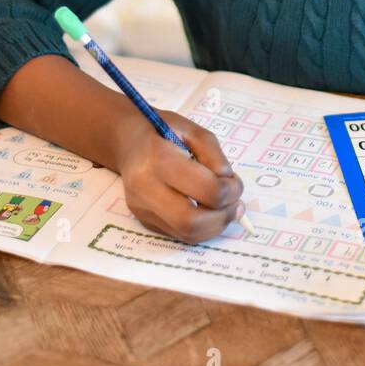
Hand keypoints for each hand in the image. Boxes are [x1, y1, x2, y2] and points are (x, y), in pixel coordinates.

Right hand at [114, 109, 244, 243]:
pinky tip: (208, 212)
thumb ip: (215, 157)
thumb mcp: (195, 131)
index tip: (235, 183)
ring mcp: (142, 208)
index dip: (230, 191)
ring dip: (215, 226)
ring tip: (225, 209)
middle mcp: (146, 189)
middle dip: (223, 217)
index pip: (205, 190)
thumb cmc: (163, 131)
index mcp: (160, 160)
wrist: (128, 141)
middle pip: (192, 222)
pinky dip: (201, 227)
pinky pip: (179, 234)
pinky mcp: (143, 220)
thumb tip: (229, 185)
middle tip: (235, 205)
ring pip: (186, 234)